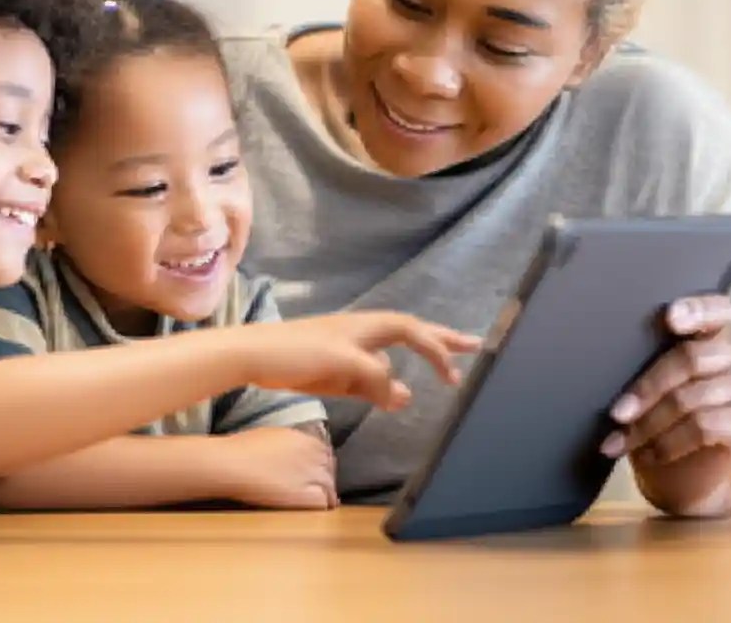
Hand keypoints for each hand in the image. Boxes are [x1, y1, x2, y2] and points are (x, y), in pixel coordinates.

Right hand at [219, 426, 337, 509]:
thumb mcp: (270, 435)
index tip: (311, 472)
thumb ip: (288, 443)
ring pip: (330, 487)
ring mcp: (312, 474)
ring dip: (323, 494)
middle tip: (312, 488)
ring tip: (313, 503)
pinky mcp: (307, 495)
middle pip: (329, 469)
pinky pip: (323, 503)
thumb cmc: (241, 449)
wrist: (232, 464)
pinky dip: (320, 507)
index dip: (318, 464)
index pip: (324, 452)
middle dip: (322, 479)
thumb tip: (290, 451)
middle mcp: (314, 454)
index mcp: (304, 438)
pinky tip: (311, 510)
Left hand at [240, 311, 481, 410]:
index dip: (437, 350)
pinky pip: (371, 379)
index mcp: (368, 327)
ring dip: (418, 365)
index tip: (455, 374)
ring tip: (449, 375)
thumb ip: (376, 380)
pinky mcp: (335, 371)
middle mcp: (363, 336)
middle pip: (411, 334)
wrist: (255, 356)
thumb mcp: (343, 364)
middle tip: (475, 344)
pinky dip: (387, 388)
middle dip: (442, 341)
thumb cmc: (298, 351)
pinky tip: (394, 402)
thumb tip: (402, 397)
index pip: (414, 333)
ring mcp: (350, 353)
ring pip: (393, 359)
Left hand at [602, 296, 730, 513]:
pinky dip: (667, 443)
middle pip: (691, 358)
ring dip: (647, 426)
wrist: (686, 470)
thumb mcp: (652, 382)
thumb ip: (643, 358)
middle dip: (647, 388)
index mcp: (715, 335)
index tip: (669, 317)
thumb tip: (592, 351)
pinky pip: (704, 428)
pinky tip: (648, 455)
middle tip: (615, 413)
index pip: (718, 309)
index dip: (697, 309)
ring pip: (690, 400)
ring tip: (618, 442)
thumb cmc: (660, 415)